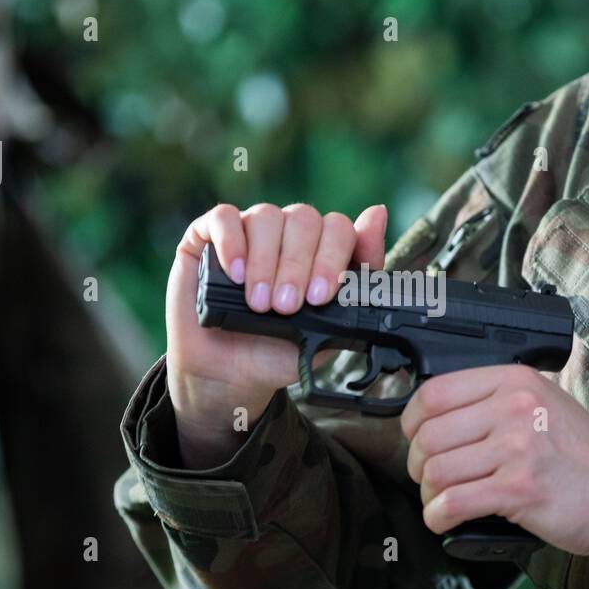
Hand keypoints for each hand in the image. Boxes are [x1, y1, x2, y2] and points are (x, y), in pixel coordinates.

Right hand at [166, 200, 386, 467]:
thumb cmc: (280, 350)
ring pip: (267, 217)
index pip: (339, 228)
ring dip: (266, 262)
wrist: (228, 375)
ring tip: (259, 303)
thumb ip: (358, 281)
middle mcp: (288, 233)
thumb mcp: (327, 330)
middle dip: (298, 266)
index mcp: (321, 250)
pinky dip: (232, 243)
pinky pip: (223, 218)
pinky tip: (236, 273)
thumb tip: (379, 213)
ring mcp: (249, 230)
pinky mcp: (209, 236)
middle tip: (287, 307)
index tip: (323, 296)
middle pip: (305, 220)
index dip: (334, 257)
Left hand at [400, 364, 588, 564]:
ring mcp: (516, 448)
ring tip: (442, 502)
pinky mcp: (519, 489)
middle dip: (418, 465)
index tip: (415, 439)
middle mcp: (512, 408)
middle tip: (430, 479)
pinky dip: (438, 517)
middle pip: (429, 435)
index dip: (412, 421)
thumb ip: (493, 402)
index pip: (435, 392)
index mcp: (513, 381)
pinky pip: (454, 503)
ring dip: (429, 495)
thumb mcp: (541, 405)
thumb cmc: (584, 457)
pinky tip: (445, 520)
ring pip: (437, 471)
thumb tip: (435, 418)